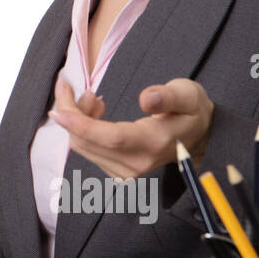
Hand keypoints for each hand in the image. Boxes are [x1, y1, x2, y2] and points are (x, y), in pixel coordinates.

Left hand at [48, 76, 214, 179]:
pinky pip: (88, 150)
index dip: (81, 124)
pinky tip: (95, 112)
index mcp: (154, 143)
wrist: (198, 136)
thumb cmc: (191, 110)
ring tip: (92, 98)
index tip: (60, 108)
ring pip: (83, 146)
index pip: (110, 138)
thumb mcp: (188, 95)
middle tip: (71, 86)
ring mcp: (126, 171)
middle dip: (70, 112)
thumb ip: (168, 96)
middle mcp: (136, 163)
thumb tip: (147, 98)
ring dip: (76, 119)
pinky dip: (82, 129)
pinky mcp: (117, 171)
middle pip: (88, 142)